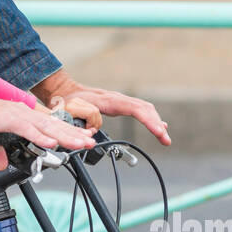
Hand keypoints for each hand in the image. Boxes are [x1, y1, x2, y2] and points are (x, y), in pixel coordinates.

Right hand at [0, 85, 94, 168]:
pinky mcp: (3, 119)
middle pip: (52, 125)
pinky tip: (51, 142)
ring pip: (44, 126)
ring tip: (80, 143)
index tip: (82, 140)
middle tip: (91, 143)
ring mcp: (13, 114)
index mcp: (19, 117)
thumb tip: (1, 163)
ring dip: (63, 135)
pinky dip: (38, 136)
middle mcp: (20, 113)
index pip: (48, 126)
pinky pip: (24, 129)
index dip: (66, 133)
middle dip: (73, 135)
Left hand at [33, 69, 169, 145]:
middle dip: (157, 124)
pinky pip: (140, 110)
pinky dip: (151, 119)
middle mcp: (116, 98)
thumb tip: (93, 131)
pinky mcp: (120, 105)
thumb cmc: (67, 102)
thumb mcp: (69, 111)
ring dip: (156, 122)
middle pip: (144, 108)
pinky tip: (160, 127)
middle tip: (165, 140)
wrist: (65, 91)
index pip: (134, 108)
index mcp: (107, 100)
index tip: (159, 131)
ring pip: (144, 108)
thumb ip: (82, 119)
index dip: (149, 120)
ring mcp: (119, 100)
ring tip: (165, 137)